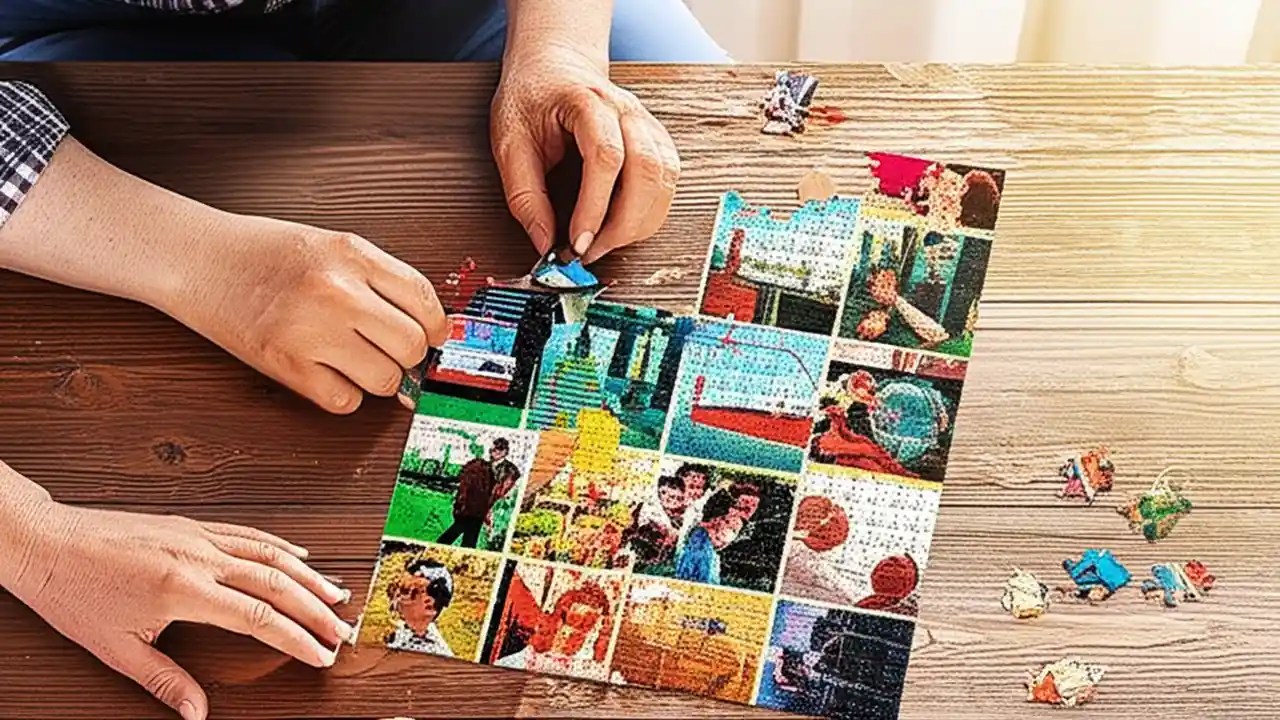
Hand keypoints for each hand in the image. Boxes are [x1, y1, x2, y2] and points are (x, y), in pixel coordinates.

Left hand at [2, 492, 350, 719]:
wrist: (46, 543)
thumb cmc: (73, 591)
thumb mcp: (116, 649)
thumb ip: (165, 681)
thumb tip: (196, 713)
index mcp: (183, 588)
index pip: (258, 616)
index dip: (296, 638)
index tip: (320, 653)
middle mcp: (198, 556)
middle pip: (276, 582)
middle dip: (315, 609)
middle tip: (341, 630)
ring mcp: (197, 537)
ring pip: (270, 553)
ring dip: (308, 575)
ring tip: (336, 595)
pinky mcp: (191, 526)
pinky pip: (249, 534)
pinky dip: (280, 546)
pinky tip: (299, 556)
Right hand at [164, 214, 448, 413]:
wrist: (197, 258)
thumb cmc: (263, 252)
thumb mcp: (331, 246)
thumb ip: (379, 281)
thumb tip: (428, 332)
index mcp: (353, 254)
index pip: (425, 301)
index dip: (438, 327)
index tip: (433, 336)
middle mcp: (337, 291)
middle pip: (412, 346)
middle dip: (407, 355)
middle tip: (388, 350)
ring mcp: (311, 329)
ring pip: (384, 379)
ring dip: (377, 378)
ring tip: (353, 359)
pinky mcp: (285, 365)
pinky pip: (344, 401)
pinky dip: (343, 395)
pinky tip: (326, 372)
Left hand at [491, 44, 680, 262]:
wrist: (554, 64)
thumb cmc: (530, 96)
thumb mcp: (508, 141)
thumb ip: (525, 194)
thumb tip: (543, 243)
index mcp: (587, 101)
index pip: (606, 157)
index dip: (595, 206)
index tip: (578, 242)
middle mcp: (626, 111)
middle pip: (647, 171)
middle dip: (623, 224)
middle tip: (591, 251)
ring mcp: (646, 124)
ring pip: (664, 180)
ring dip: (639, 222)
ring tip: (604, 242)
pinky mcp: (655, 141)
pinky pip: (667, 182)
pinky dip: (649, 211)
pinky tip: (623, 224)